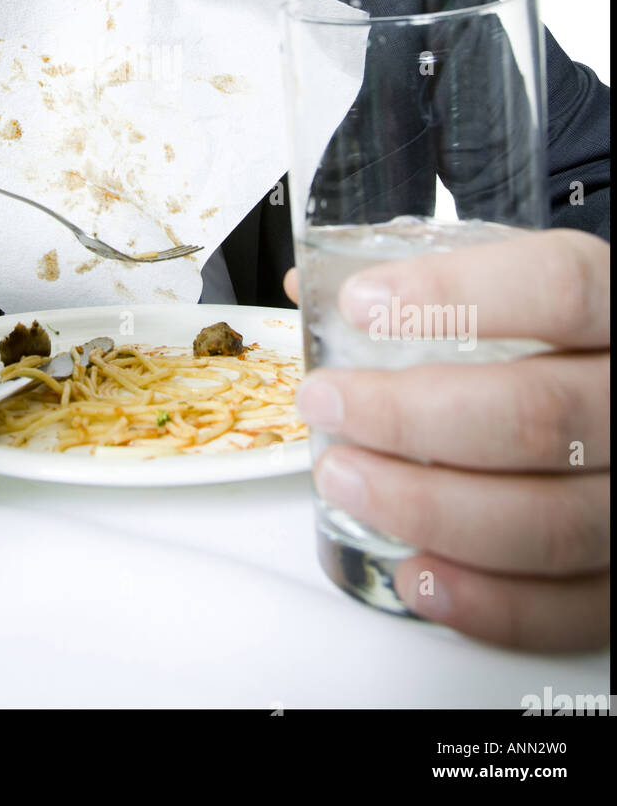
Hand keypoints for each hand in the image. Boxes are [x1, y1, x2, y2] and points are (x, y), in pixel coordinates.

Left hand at [285, 228, 609, 651]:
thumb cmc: (571, 344)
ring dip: (425, 507)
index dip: (455, 293)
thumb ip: (438, 281)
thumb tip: (315, 289)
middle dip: (407, 416)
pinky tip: (416, 571)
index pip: (559, 289)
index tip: (362, 302)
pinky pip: (574, 609)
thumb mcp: (526, 287)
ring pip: (549, 522)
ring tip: (346, 478)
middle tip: (327, 402)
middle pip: (537, 414)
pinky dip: (487, 603)